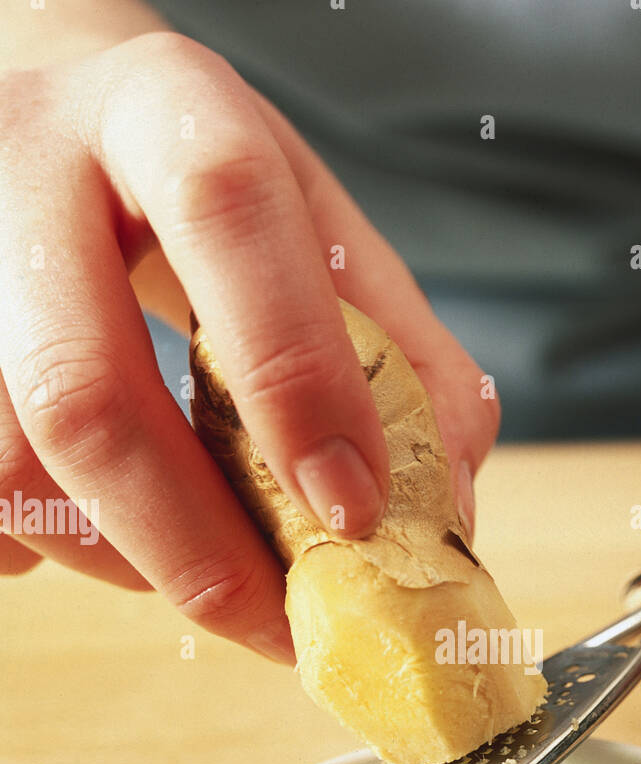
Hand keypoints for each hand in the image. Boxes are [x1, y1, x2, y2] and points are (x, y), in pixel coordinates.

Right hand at [0, 32, 497, 660]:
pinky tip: (103, 537)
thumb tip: (442, 513)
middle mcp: (29, 162)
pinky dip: (41, 547)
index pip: (226, 219)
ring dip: (119, 558)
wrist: (66, 132)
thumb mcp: (322, 232)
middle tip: (276, 623)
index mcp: (166, 107)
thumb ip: (405, 356)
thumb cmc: (207, 198)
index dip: (295, 379)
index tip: (354, 513)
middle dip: (193, 546)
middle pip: (83, 389)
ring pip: (10, 463)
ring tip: (196, 569)